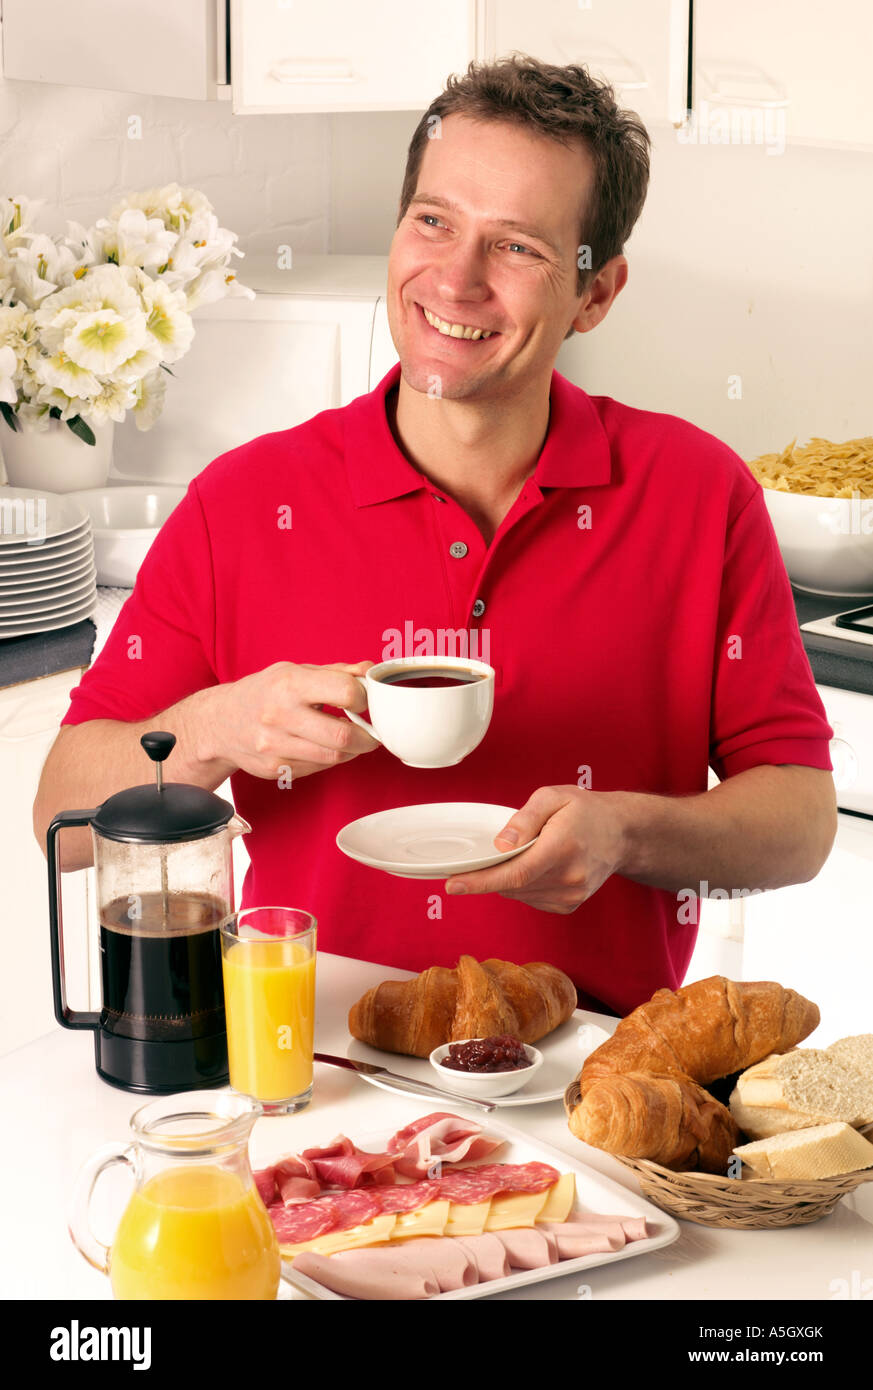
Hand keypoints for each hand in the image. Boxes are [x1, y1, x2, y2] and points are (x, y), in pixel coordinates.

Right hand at [197, 660, 379, 781]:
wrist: (220, 722)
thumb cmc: (263, 692)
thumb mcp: (294, 671)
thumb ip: (336, 672)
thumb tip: (370, 671)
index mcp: (289, 684)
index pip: (344, 692)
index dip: (364, 698)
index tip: (364, 701)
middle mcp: (280, 715)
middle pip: (343, 736)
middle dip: (367, 737)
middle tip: (372, 733)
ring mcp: (275, 746)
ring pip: (333, 757)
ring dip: (352, 751)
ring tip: (353, 740)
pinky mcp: (275, 769)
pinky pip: (318, 768)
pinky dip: (330, 759)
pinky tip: (326, 747)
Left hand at [444, 785, 627, 913]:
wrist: (621, 833)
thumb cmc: (586, 811)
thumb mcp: (553, 797)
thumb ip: (524, 818)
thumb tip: (500, 845)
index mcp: (562, 847)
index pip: (515, 872)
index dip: (480, 881)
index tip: (453, 884)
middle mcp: (569, 877)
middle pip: (513, 884)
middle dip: (492, 871)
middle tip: (495, 850)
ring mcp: (571, 895)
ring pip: (519, 893)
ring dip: (509, 877)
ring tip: (529, 851)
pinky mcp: (569, 904)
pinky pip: (531, 898)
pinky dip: (523, 885)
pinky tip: (537, 866)